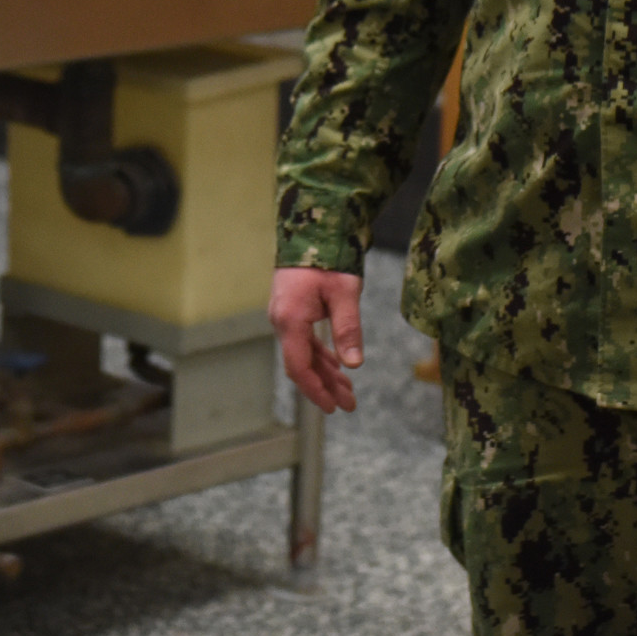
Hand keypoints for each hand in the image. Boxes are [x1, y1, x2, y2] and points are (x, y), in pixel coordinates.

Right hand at [270, 265, 364, 413]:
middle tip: (348, 404)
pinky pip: (305, 341)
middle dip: (325, 386)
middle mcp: (282, 321)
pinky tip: (337, 366)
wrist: (311, 229)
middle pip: (302, 364)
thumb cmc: (328, 258)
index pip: (299, 366)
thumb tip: (354, 364)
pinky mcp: (292, 310)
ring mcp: (285, 316)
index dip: (316, 389)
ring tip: (348, 391)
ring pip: (304, 354)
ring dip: (325, 372)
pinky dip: (321, 355)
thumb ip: (347, 329)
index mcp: (290, 320)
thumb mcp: (344, 293)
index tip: (332, 407)